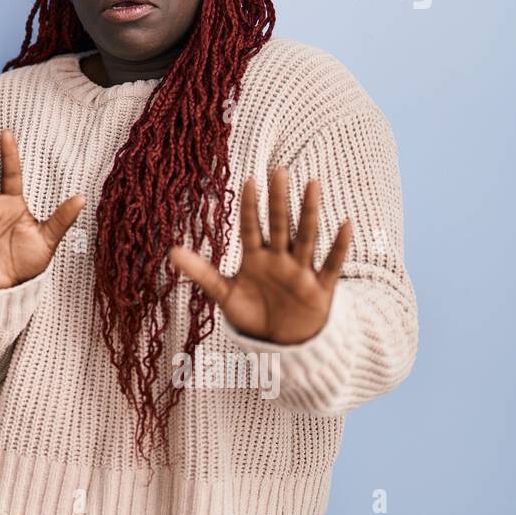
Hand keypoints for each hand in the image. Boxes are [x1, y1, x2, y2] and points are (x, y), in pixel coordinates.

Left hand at [168, 167, 351, 344]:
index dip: (250, 207)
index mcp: (256, 258)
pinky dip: (338, 247)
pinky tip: (345, 223)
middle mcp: (279, 259)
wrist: (282, 344)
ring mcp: (301, 271)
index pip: (251, 228)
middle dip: (279, 200)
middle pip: (280, 225)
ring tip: (312, 184)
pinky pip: (331, 265)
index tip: (249, 180)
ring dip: (309, 212)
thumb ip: (202, 273)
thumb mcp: (225, 294)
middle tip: (279, 170)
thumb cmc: (253, 315)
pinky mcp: (320, 289)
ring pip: (306, 237)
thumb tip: (170, 251)